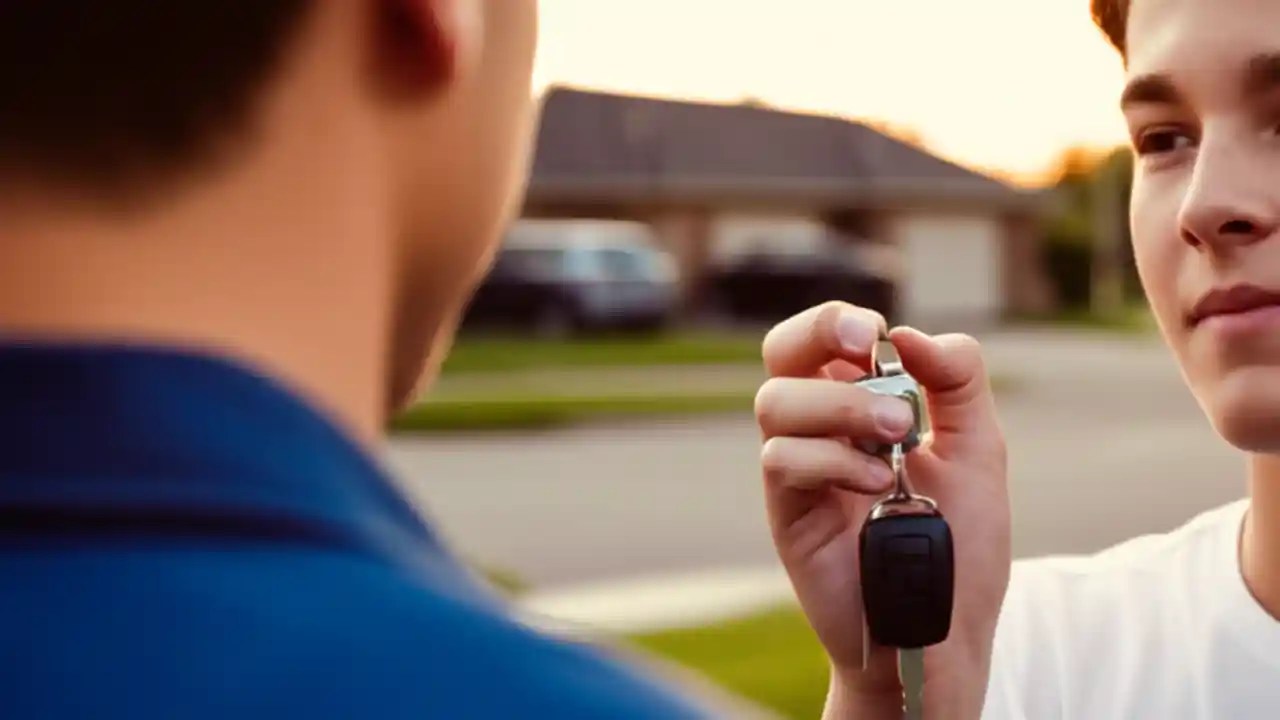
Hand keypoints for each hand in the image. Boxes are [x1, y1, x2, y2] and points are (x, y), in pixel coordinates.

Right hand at [754, 302, 1010, 718]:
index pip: (823, 336)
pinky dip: (833, 459)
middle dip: (818, 334)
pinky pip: (782, 460)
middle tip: (867, 350)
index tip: (877, 334)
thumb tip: (909, 335)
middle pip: (781, 352)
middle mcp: (820, 428)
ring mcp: (799, 469)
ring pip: (775, 402)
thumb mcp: (979, 450)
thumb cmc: (958, 543)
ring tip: (897, 438)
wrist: (944, 626)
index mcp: (859, 402)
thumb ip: (959, 381)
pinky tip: (877, 484)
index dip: (838, 319)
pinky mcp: (787, 511)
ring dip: (841, 405)